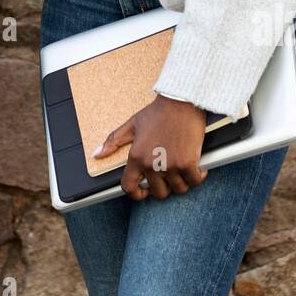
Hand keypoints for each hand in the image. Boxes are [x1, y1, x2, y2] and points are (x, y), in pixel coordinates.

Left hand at [92, 96, 209, 201]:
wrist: (181, 101)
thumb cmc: (159, 112)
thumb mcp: (132, 124)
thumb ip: (114, 141)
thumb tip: (97, 154)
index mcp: (136, 157)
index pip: (129, 187)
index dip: (137, 194)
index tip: (144, 192)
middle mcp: (152, 164)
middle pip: (159, 193)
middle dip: (165, 187)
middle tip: (169, 176)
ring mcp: (171, 165)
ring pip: (178, 189)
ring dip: (182, 182)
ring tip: (183, 170)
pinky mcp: (188, 163)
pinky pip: (195, 181)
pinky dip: (198, 176)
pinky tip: (198, 168)